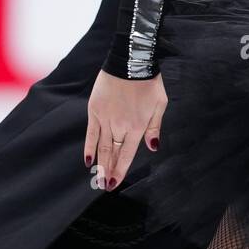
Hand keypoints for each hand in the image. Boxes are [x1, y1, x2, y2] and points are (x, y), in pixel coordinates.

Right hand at [85, 70, 166, 191]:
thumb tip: (153, 147)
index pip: (127, 154)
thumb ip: (154, 128)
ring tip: (97, 179)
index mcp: (138, 126)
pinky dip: (89, 147)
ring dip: (100, 164)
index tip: (115, 183)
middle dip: (109, 171)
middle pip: (113, 154)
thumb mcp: (160, 105)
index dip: (121, 170)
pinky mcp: (95, 110)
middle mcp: (120, 126)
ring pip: (102, 147)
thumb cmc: (149, 83)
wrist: (131, 62)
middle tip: (105, 186)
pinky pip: (91, 133)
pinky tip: (88, 160)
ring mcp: (106, 119)